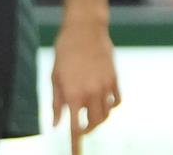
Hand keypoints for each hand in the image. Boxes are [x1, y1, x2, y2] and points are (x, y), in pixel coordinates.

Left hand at [51, 16, 119, 154]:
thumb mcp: (54, 78)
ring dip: (99, 119)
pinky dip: (112, 106)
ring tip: (91, 114)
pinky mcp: (114, 77)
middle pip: (94, 124)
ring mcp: (105, 85)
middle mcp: (91, 93)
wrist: (84, 29)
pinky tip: (105, 103)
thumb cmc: (64, 52)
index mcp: (73, 95)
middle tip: (81, 128)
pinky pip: (117, 100)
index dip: (75, 145)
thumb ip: (57, 104)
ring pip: (107, 114)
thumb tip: (56, 124)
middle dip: (87, 130)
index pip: (75, 128)